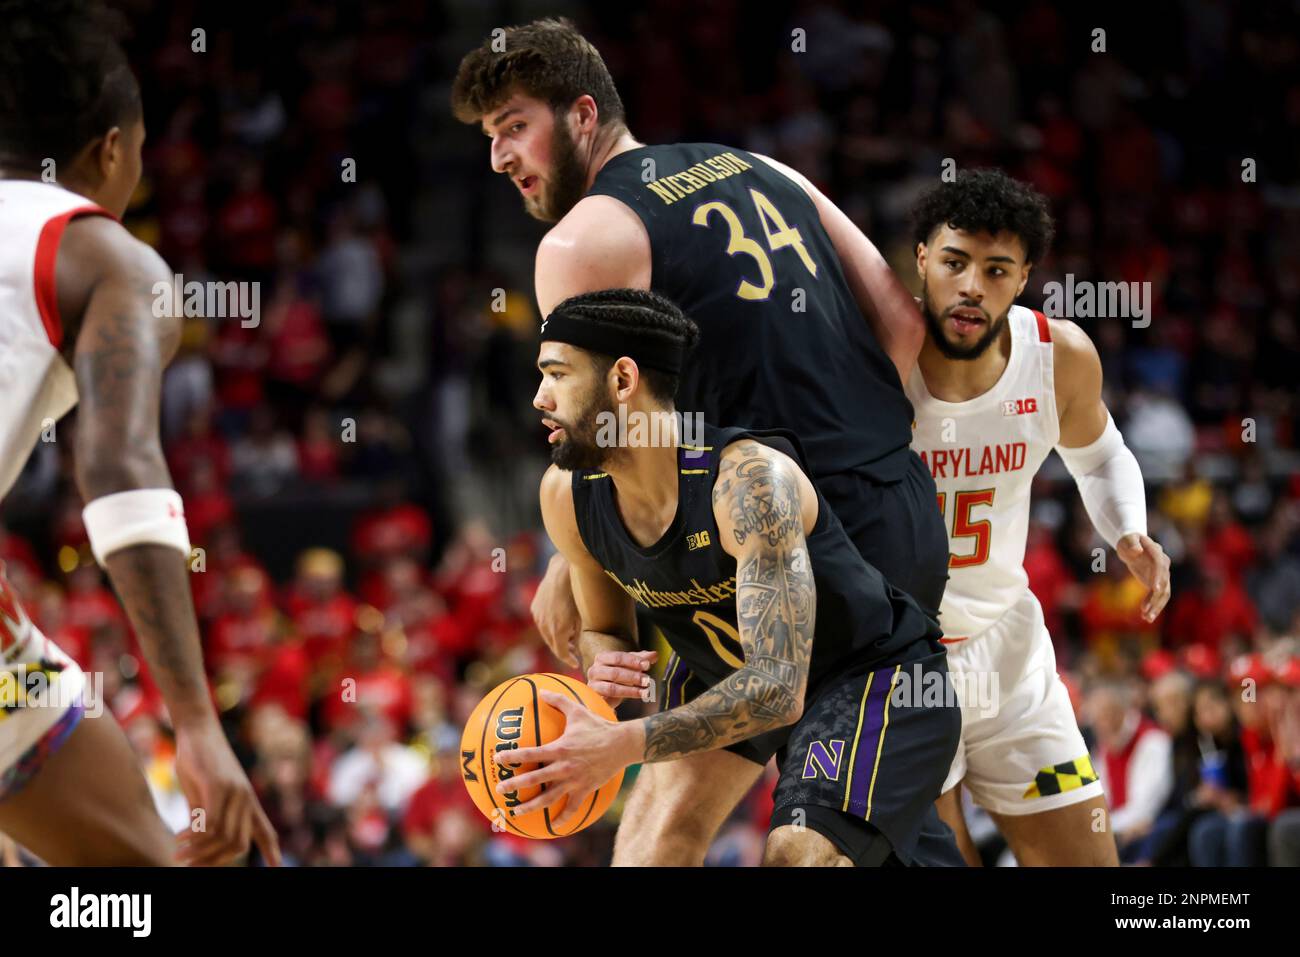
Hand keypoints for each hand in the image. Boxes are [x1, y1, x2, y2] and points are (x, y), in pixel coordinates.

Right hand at [173, 720, 281, 866]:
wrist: (198, 729)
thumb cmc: (200, 761)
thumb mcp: (205, 793)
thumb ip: (207, 815)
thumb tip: (202, 839)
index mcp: (247, 802)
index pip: (265, 831)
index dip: (271, 851)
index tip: (277, 866)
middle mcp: (246, 799)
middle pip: (238, 845)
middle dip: (212, 860)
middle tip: (186, 864)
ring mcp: (234, 792)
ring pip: (223, 837)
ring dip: (198, 851)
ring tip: (177, 853)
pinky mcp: (218, 785)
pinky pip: (210, 822)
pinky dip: (194, 835)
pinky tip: (179, 836)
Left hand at [493, 691, 637, 829]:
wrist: (622, 744)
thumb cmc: (598, 726)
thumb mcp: (578, 711)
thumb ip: (558, 701)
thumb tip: (541, 691)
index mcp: (560, 748)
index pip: (531, 754)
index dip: (513, 756)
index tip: (498, 758)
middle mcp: (564, 767)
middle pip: (535, 780)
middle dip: (515, 785)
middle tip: (500, 790)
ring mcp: (574, 781)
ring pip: (548, 798)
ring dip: (530, 807)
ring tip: (516, 812)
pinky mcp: (584, 790)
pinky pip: (572, 807)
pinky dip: (563, 817)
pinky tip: (552, 825)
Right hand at [531, 554, 580, 666]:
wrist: (561, 575)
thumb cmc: (576, 596)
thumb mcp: (580, 619)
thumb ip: (576, 636)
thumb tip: (574, 647)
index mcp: (558, 631)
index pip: (562, 653)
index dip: (569, 660)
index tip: (576, 664)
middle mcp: (545, 627)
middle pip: (553, 646)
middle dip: (563, 651)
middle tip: (573, 652)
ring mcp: (538, 618)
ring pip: (546, 635)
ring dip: (556, 639)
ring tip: (567, 638)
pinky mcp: (535, 609)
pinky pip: (541, 623)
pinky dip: (550, 627)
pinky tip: (558, 623)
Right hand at [586, 649, 657, 708]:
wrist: (604, 692)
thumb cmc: (617, 675)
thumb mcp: (629, 665)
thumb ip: (641, 659)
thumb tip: (654, 654)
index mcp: (602, 658)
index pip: (618, 657)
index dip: (633, 661)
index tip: (647, 665)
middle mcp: (594, 670)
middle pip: (615, 673)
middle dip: (633, 677)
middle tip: (647, 680)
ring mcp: (593, 685)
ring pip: (612, 688)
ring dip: (630, 690)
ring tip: (645, 692)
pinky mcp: (595, 699)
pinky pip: (608, 701)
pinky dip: (621, 700)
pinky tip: (634, 699)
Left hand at [1116, 533, 1170, 622]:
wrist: (1132, 545)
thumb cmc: (1129, 541)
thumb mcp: (1127, 540)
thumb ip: (1132, 545)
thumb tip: (1136, 551)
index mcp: (1156, 552)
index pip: (1160, 565)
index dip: (1158, 576)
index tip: (1154, 589)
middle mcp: (1163, 564)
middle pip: (1164, 582)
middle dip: (1156, 597)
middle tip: (1146, 610)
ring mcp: (1162, 574)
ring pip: (1164, 593)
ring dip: (1156, 606)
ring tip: (1147, 618)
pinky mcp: (1158, 583)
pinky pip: (1158, 596)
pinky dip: (1154, 606)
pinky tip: (1146, 617)